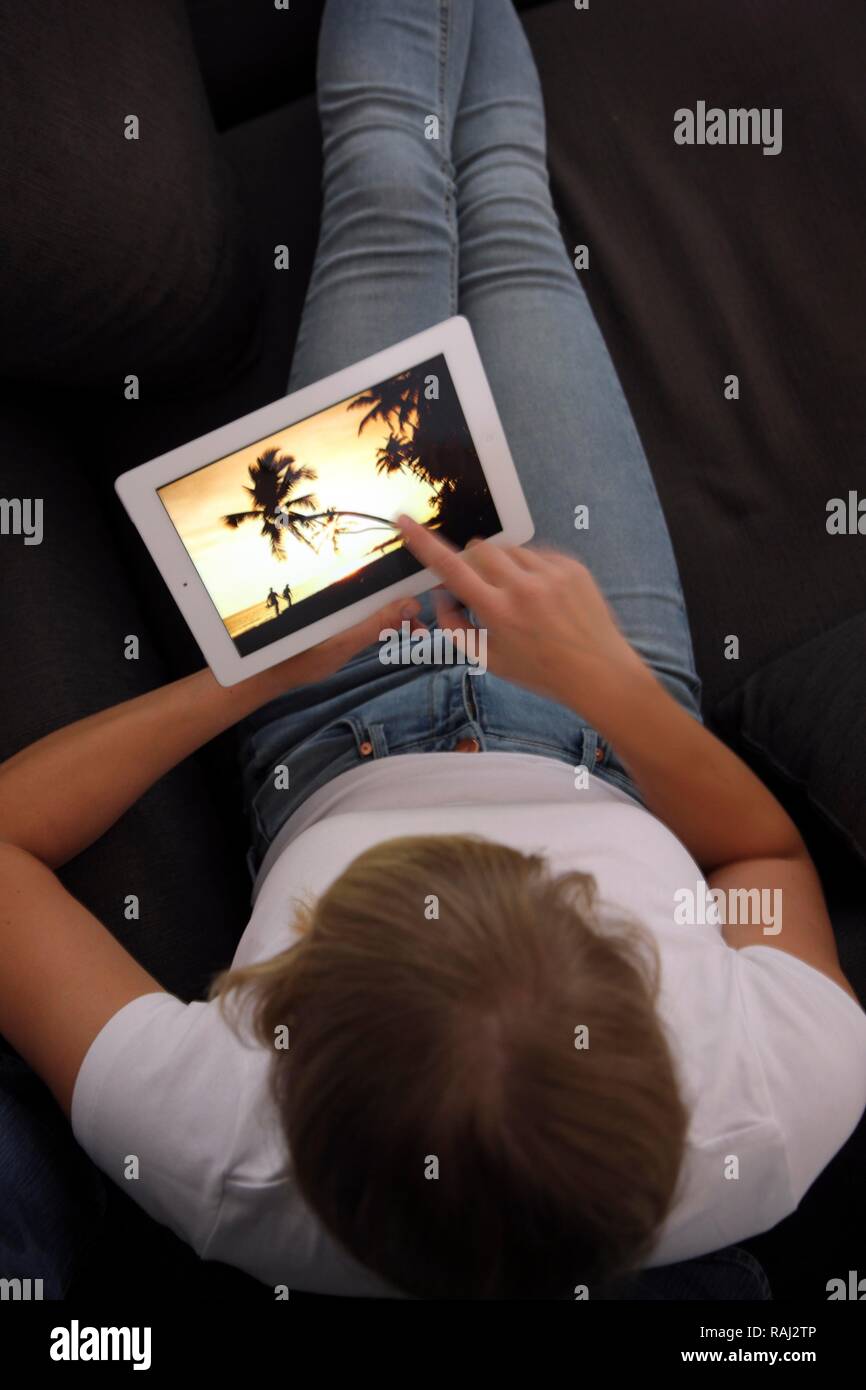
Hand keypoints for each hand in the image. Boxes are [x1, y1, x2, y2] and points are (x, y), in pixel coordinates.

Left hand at [256, 592, 424, 698]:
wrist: (273, 671)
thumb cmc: (304, 659)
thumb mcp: (345, 644)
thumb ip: (377, 623)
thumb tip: (410, 604)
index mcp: (345, 592)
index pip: (382, 579)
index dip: (406, 589)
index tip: (422, 609)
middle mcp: (342, 592)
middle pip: (381, 589)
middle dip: (405, 605)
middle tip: (419, 630)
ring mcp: (339, 603)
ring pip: (375, 600)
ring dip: (395, 614)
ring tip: (410, 632)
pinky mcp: (336, 613)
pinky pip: (365, 609)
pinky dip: (380, 619)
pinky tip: (389, 632)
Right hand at [396, 515, 646, 710]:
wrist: (598, 672)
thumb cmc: (540, 671)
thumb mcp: (488, 659)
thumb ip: (455, 626)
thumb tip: (440, 595)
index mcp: (498, 611)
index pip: (451, 567)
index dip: (424, 542)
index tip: (406, 521)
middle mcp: (523, 587)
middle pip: (479, 549)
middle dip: (471, 562)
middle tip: (480, 587)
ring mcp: (551, 573)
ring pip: (508, 550)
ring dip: (502, 567)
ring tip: (520, 599)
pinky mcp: (572, 567)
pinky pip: (537, 555)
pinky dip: (530, 570)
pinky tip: (543, 598)